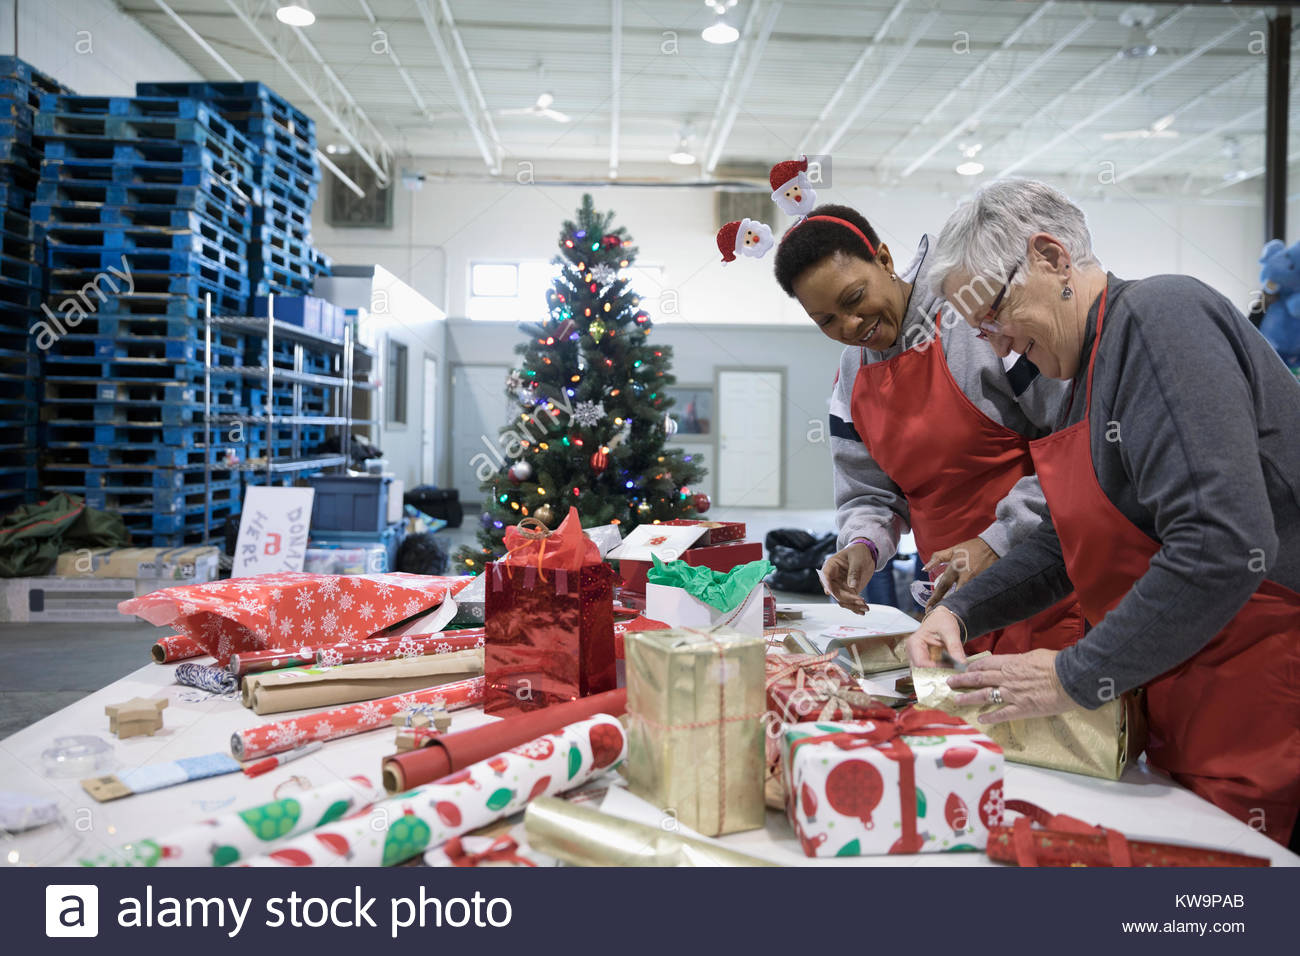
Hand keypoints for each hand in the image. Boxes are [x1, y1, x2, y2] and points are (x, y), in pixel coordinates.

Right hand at [819, 543, 874, 613]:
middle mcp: (833, 578)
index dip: (826, 584)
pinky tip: (863, 610)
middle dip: (847, 598)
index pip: (825, 576)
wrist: (866, 553)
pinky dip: (856, 607)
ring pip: (841, 600)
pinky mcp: (848, 591)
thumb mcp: (857, 559)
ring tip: (865, 607)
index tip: (829, 592)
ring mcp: (840, 586)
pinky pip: (849, 601)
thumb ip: (854, 572)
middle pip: (835, 592)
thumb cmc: (858, 552)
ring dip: (852, 605)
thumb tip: (852, 588)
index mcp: (830, 566)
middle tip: (861, 601)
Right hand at [905, 607, 966, 668]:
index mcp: (914, 643)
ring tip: (949, 672)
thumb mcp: (950, 632)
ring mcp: (916, 656)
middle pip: (920, 671)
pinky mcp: (923, 659)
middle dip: (935, 674)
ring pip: (923, 673)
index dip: (934, 669)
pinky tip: (947, 670)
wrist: (943, 618)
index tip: (949, 670)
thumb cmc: (943, 621)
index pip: (920, 664)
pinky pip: (927, 670)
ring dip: (936, 674)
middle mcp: (912, 651)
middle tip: (950, 674)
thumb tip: (961, 662)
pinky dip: (937, 672)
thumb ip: (955, 647)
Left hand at [923, 536, 998, 611]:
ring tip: (951, 613)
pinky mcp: (985, 584)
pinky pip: (975, 595)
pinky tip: (965, 607)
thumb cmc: (971, 548)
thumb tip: (925, 569)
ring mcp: (977, 581)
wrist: (993, 546)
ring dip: (958, 605)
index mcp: (956, 568)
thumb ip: (937, 558)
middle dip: (947, 606)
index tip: (928, 608)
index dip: (935, 599)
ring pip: (966, 598)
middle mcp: (966, 576)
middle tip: (939, 614)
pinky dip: (969, 601)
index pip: (943, 586)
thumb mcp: (952, 550)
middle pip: (955, 596)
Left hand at [946, 649, 1072, 724]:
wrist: (1070, 678)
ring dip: (968, 698)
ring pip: (984, 695)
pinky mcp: (1022, 708)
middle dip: (962, 680)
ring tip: (956, 700)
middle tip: (948, 682)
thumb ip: (1023, 661)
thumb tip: (1018, 663)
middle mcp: (1007, 678)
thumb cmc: (1057, 664)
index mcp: (1011, 663)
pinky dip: (990, 717)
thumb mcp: (1036, 655)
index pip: (986, 663)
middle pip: (979, 678)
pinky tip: (981, 719)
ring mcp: (1013, 694)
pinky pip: (1002, 714)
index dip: (973, 667)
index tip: (964, 669)